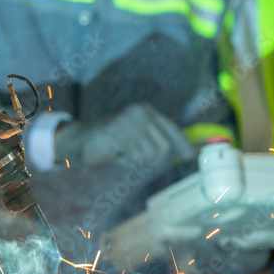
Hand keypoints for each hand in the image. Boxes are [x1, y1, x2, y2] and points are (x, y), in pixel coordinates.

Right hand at [54, 103, 194, 169]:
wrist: (81, 140)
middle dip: (153, 160)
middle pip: (164, 146)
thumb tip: (182, 153)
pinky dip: (129, 162)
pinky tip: (118, 154)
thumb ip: (157, 143)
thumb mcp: (138, 140)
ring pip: (150, 154)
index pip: (172, 128)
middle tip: (137, 160)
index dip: (183, 144)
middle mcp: (141, 112)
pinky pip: (135, 155)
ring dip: (139, 162)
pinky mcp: (117, 130)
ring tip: (125, 154)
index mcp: (148, 111)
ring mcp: (129, 119)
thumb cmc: (113, 143)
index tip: (191, 157)